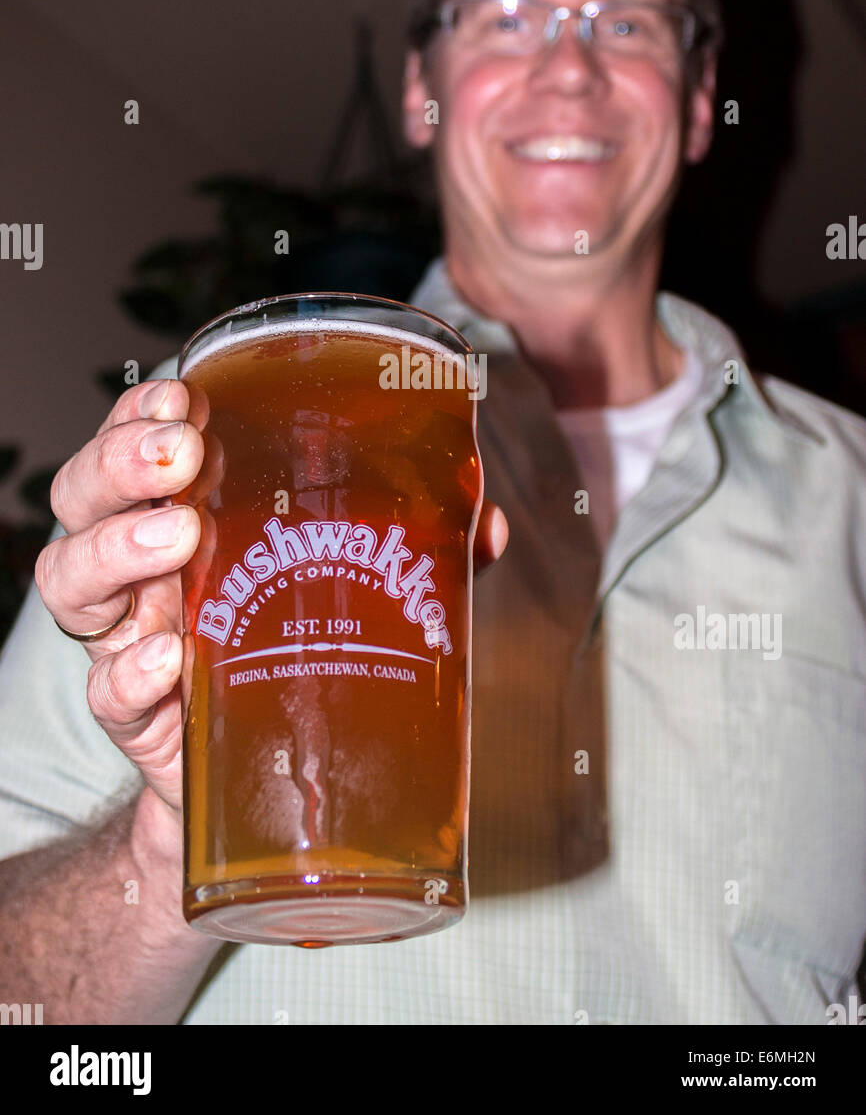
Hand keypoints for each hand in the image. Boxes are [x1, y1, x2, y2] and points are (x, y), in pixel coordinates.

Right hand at [35, 377, 509, 826]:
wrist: (269, 779)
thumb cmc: (303, 649)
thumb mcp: (356, 585)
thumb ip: (415, 551)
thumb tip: (489, 524)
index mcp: (187, 513)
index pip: (135, 441)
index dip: (138, 412)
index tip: (179, 396)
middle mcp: (143, 568)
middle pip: (86, 496)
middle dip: (119, 463)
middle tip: (179, 456)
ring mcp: (131, 639)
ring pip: (72, 580)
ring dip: (115, 548)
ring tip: (175, 537)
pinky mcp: (138, 718)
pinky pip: (106, 690)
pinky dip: (129, 671)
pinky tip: (165, 657)